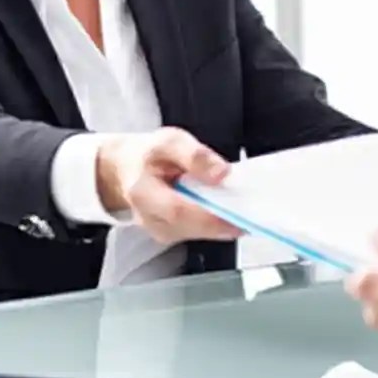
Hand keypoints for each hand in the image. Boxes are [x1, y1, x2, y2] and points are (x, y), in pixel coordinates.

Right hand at [96, 128, 243, 243]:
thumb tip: (222, 173)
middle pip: (191, 228)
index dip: (211, 216)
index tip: (240, 213)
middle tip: (251, 213)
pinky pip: (199, 233)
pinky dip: (217, 223)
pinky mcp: (171, 235)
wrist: (127, 170)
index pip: (178, 211)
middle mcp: (149, 219)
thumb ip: (195, 155)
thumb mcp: (170, 141)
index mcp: (143, 193)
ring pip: (198, 234)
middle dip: (224, 222)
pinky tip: (228, 210)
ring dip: (223, 223)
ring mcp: (160, 231)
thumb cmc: (149, 155)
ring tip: (242, 208)